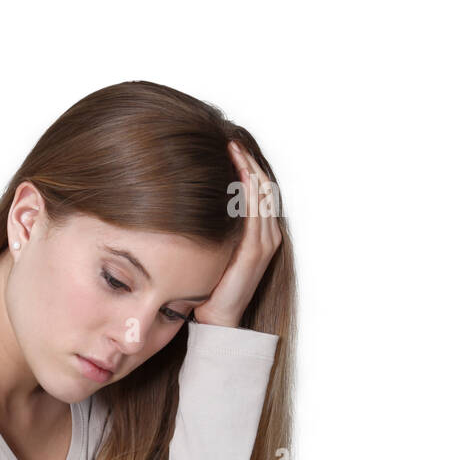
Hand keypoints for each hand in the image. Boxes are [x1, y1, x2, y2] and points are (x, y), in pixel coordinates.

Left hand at [190, 141, 282, 327]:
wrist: (218, 319)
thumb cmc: (211, 286)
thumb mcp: (213, 250)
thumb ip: (214, 228)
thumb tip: (192, 203)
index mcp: (260, 233)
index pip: (259, 191)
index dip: (248, 167)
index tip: (230, 147)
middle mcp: (268, 234)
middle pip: (263, 187)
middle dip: (248, 161)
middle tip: (231, 140)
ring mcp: (264, 242)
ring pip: (262, 195)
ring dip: (249, 170)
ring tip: (234, 149)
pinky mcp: (255, 251)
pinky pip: (256, 214)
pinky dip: (249, 192)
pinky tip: (240, 175)